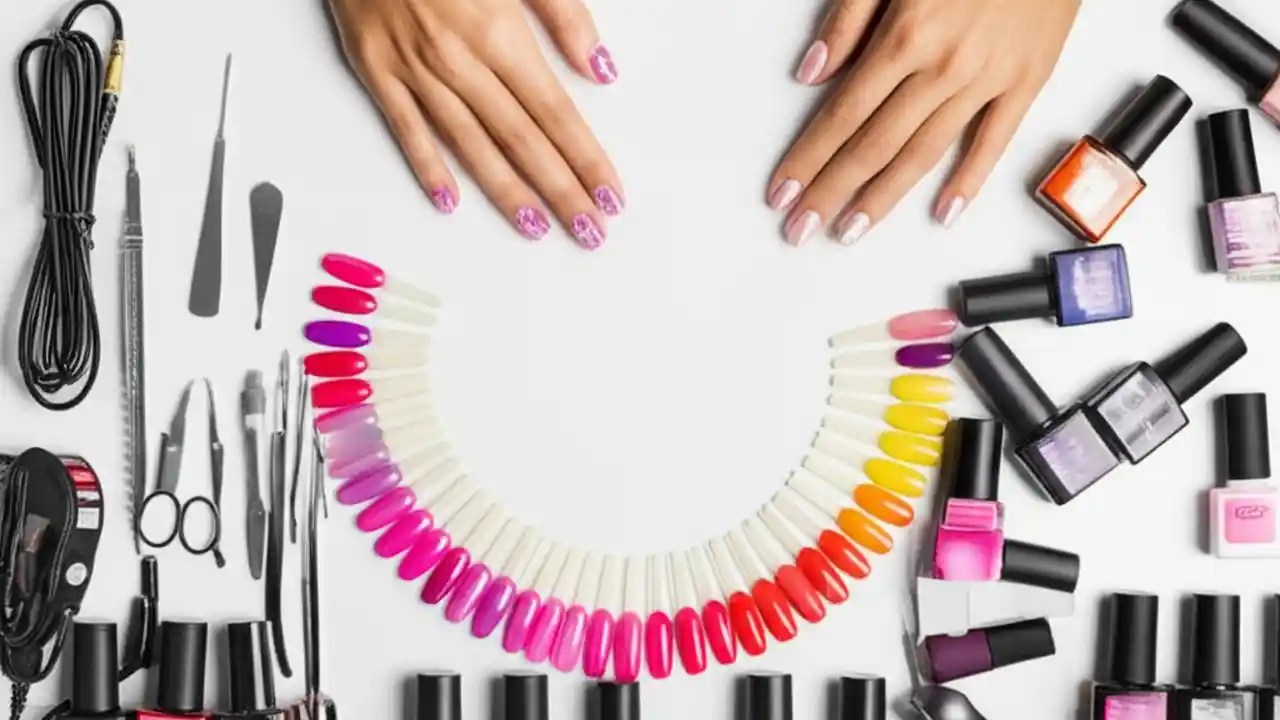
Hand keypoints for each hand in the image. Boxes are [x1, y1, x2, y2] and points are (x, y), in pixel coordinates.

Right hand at [329, 0, 622, 248]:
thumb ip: (562, 14)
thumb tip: (599, 66)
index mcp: (499, 31)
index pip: (555, 112)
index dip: (585, 158)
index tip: (609, 195)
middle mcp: (459, 59)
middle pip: (520, 139)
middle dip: (559, 190)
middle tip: (587, 231)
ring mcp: (415, 69)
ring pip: (469, 144)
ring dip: (505, 192)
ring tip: (535, 227)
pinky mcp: (377, 70)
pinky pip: (406, 129)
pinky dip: (428, 167)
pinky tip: (450, 201)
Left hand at [768, 0, 1079, 245]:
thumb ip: (849, 17)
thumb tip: (812, 73)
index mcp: (906, 34)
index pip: (842, 115)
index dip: (808, 159)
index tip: (783, 193)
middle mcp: (945, 65)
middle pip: (874, 146)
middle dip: (832, 192)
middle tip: (800, 230)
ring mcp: (988, 78)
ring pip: (924, 153)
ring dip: (882, 199)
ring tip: (849, 232)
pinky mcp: (1028, 80)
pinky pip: (993, 142)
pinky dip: (968, 181)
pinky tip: (942, 213)